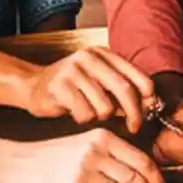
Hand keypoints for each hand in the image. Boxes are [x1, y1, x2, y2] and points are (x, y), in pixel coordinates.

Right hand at [0, 129, 163, 182]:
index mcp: (104, 138)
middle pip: (137, 181)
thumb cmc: (54, 157)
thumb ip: (113, 155)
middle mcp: (97, 153)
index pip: (143, 161)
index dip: (156, 179)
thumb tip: (145, 177)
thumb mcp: (85, 144)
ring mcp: (86, 173)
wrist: (18, 164)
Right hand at [27, 47, 155, 132]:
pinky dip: (84, 119)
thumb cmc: (72, 88)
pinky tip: (76, 113)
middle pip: (125, 90)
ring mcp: (73, 70)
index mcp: (104, 54)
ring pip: (105, 106)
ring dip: (101, 117)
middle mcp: (90, 58)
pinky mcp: (60, 86)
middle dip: (134, 114)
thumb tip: (150, 104)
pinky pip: (85, 113)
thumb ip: (122, 92)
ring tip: (90, 112)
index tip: (148, 112)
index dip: (147, 97)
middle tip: (133, 127)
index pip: (137, 75)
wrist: (33, 85)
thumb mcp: (99, 83)